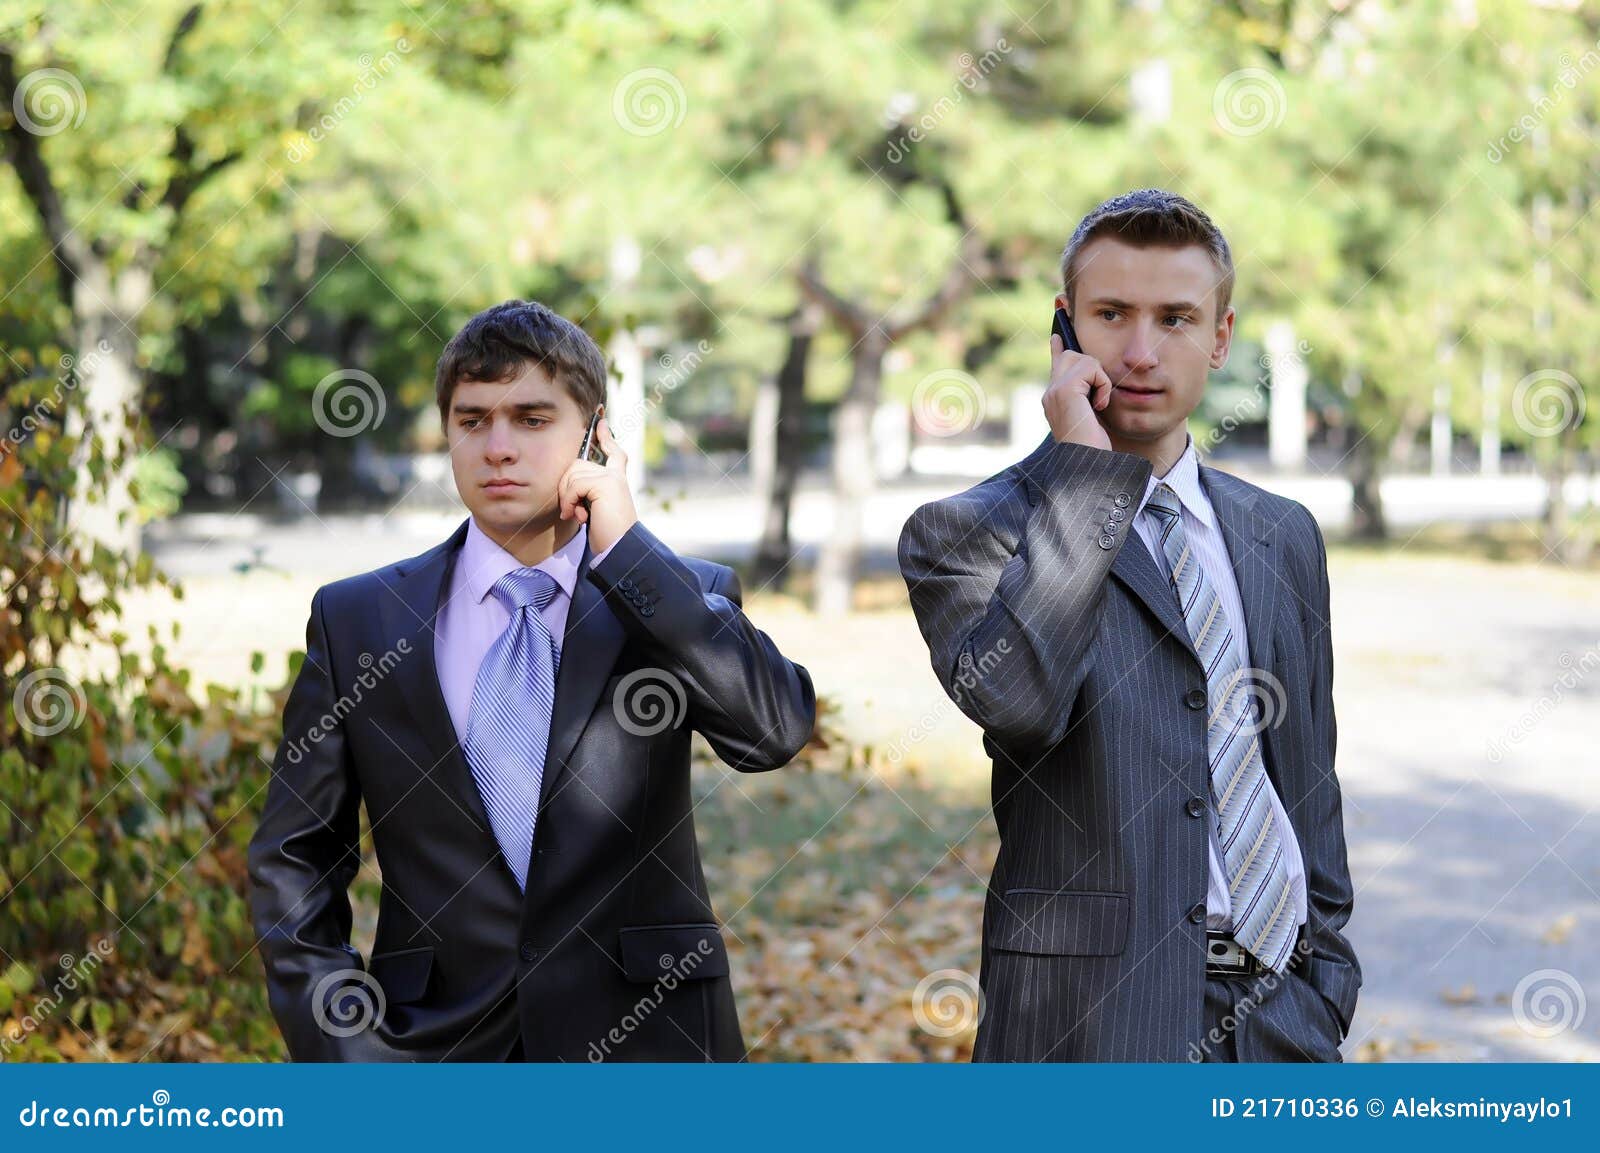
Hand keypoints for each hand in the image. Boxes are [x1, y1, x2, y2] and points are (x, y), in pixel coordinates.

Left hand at [557, 415, 637, 552]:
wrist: (619, 548)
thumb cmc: (607, 534)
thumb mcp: (595, 508)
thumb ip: (587, 491)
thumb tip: (571, 476)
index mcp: (617, 480)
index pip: (613, 452)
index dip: (605, 436)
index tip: (601, 421)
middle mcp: (616, 475)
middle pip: (577, 464)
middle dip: (567, 485)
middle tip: (572, 508)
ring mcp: (611, 477)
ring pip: (572, 475)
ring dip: (567, 498)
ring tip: (577, 515)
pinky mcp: (605, 483)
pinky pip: (574, 485)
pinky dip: (569, 502)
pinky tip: (577, 515)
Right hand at [1043, 331, 1113, 450]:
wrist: (1088, 465)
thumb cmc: (1094, 448)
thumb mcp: (1092, 417)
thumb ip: (1088, 397)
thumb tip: (1094, 378)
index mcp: (1054, 400)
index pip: (1056, 365)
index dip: (1057, 349)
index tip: (1057, 336)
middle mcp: (1050, 393)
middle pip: (1071, 355)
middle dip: (1092, 369)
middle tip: (1099, 398)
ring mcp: (1054, 390)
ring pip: (1083, 359)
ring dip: (1099, 379)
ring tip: (1098, 405)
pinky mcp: (1064, 389)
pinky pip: (1092, 368)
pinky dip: (1103, 386)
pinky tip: (1099, 407)